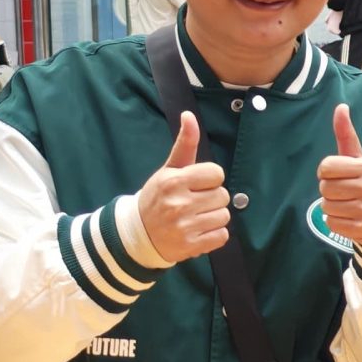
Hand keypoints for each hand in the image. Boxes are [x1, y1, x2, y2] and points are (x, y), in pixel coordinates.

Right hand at [136, 111, 230, 263]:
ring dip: (214, 217)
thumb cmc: (158, 196)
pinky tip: (198, 231)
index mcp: (174, 181)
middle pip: (223, 196)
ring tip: (195, 217)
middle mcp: (179, 203)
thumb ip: (185, 143)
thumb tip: (189, 115)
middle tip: (195, 202)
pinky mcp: (191, 246)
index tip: (197, 184)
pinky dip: (214, 235)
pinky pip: (223, 236)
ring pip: (224, 216)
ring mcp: (185, 226)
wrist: (137, 233)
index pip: (217, 174)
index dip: (210, 179)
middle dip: (212, 198)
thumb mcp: (169, 169)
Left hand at [318, 105, 361, 246]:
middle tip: (346, 193)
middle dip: (330, 191)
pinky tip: (351, 219)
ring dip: (333, 207)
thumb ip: (347, 135)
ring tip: (349, 206)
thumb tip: (340, 107)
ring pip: (326, 207)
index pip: (326, 167)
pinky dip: (337, 222)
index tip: (340, 176)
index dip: (327, 172)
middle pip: (324, 188)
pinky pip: (332, 224)